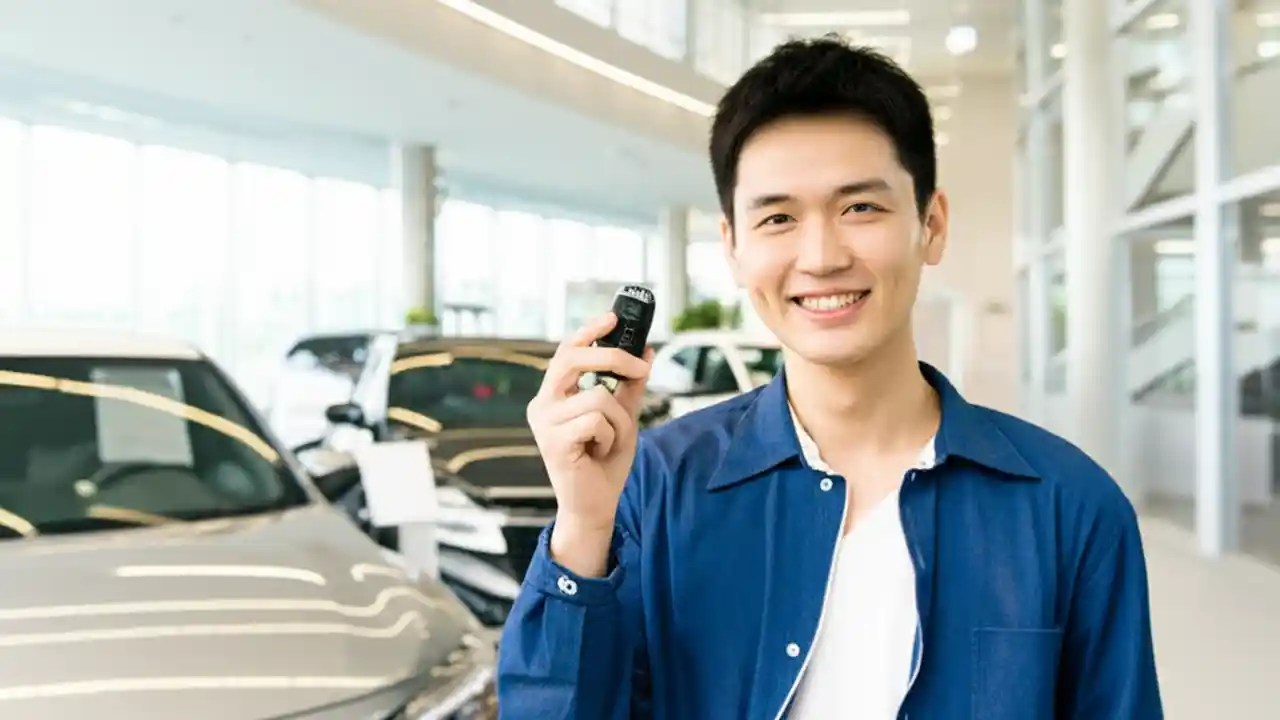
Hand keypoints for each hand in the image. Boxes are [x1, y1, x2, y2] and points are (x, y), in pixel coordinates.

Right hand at [526, 313, 652, 573]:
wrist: (595, 505)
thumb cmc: (604, 462)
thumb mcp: (623, 416)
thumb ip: (630, 385)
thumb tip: (647, 351)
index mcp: (553, 396)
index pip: (566, 352)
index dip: (588, 332)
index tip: (613, 317)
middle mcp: (542, 405)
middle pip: (574, 359)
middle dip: (612, 358)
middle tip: (639, 367)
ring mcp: (544, 424)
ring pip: (598, 396)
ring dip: (618, 421)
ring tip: (609, 443)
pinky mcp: (554, 442)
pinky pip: (597, 421)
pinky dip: (610, 437)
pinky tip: (599, 454)